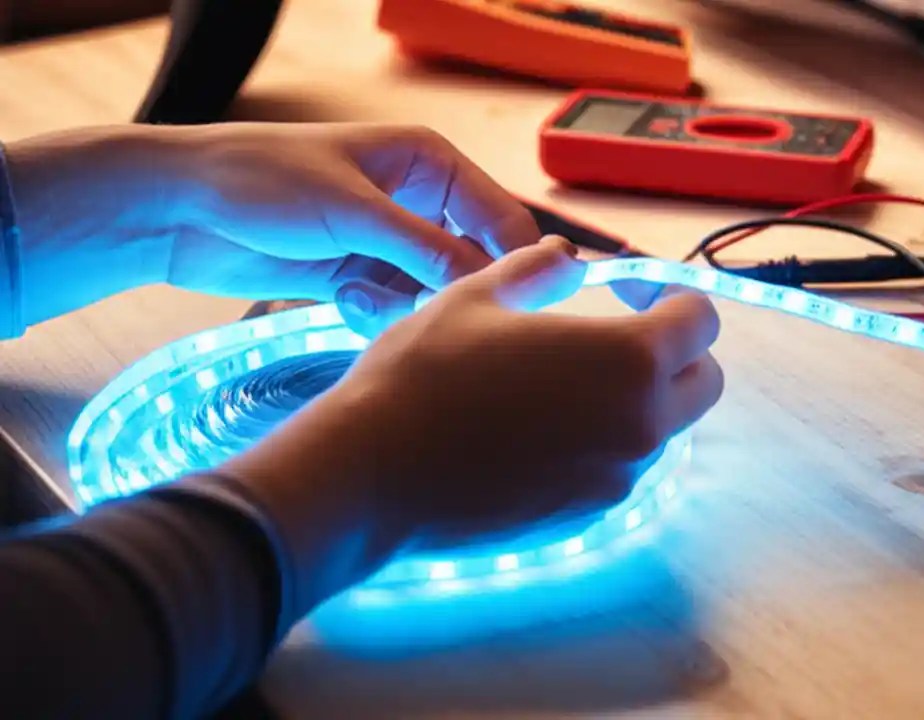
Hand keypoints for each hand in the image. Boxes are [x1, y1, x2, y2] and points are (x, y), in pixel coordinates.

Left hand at [5, 122, 538, 329]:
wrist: (179, 210)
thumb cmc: (263, 182)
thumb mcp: (354, 211)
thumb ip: (427, 248)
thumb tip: (498, 277)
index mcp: (429, 163)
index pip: (500, 218)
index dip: (517, 261)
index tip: (522, 307)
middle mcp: (418, 202)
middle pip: (473, 262)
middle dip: (456, 292)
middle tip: (434, 314)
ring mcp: (389, 242)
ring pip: (436, 294)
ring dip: (410, 306)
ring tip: (364, 297)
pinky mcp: (360, 276)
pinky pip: (398, 309)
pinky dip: (378, 313)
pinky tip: (343, 300)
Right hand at [220, 237, 723, 610]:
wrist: (371, 474)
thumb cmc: (423, 374)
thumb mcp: (478, 296)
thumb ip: (538, 270)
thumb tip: (566, 255)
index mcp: (629, 359)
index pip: (701, 321)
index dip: (670, 299)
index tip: (627, 297)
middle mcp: (640, 424)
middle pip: (703, 383)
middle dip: (675, 356)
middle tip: (615, 339)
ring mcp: (617, 479)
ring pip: (663, 430)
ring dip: (638, 402)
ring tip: (566, 386)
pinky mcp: (588, 516)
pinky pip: (621, 470)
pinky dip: (604, 445)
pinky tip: (543, 432)